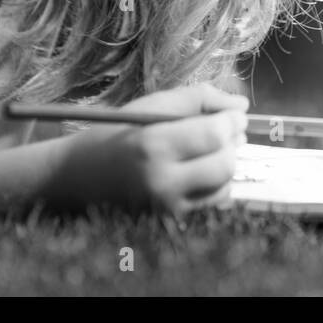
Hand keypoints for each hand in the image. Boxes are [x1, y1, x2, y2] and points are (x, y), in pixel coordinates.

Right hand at [45, 84, 248, 214]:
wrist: (79, 178)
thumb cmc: (118, 134)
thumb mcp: (153, 106)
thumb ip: (200, 99)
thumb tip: (242, 106)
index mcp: (153, 145)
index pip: (215, 135)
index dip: (232, 122)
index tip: (234, 115)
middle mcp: (161, 182)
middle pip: (225, 164)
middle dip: (233, 144)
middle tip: (228, 132)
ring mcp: (166, 208)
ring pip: (224, 186)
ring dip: (225, 165)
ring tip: (210, 150)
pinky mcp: (171, 223)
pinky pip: (213, 203)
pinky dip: (215, 185)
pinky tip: (201, 171)